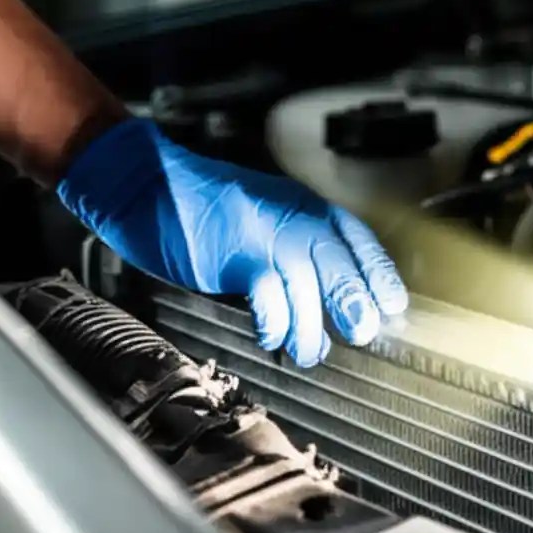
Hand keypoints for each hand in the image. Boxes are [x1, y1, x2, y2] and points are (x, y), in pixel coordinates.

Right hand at [57, 118, 408, 366]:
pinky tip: (271, 335)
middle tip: (365, 331)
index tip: (394, 304)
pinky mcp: (232, 253)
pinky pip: (269, 294)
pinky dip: (274, 321)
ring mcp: (262, 230)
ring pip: (307, 284)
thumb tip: (322, 296)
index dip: (378, 272)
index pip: (355, 236)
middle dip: (355, 299)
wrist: (138, 180)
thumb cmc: (194, 204)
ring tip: (310, 351)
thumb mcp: (257, 218)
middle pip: (339, 260)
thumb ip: (289, 248)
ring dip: (311, 327)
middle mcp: (289, 213)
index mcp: (300, 202)